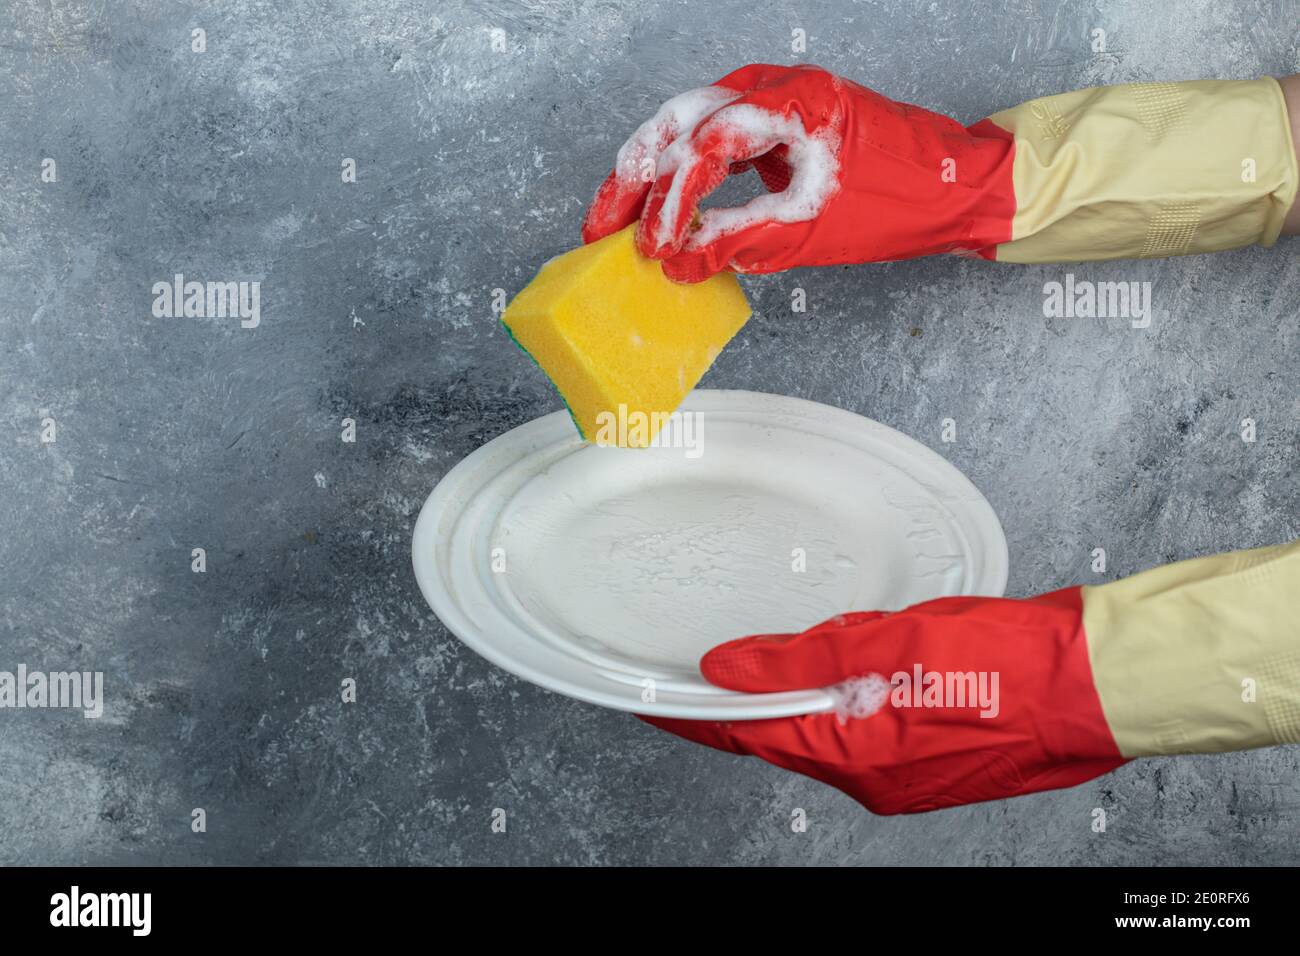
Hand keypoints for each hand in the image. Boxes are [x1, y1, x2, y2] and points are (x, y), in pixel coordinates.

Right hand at [582, 63, 1016, 281]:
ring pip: (688, 124)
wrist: (957, 185)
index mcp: (789, 101)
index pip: (704, 146)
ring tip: (618, 220)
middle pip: (677, 121)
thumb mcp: (813, 230)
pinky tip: (666, 208)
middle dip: (632, 177)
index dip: (668, 203)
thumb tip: (678, 263)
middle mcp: (774, 86)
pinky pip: (714, 138)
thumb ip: (738, 242)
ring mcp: (774, 97)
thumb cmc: (903, 197)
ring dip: (650, 173)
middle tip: (599, 227)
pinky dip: (684, 173)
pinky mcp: (776, 119)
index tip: (650, 248)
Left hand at [642, 588, 1127, 813]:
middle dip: (747, 704)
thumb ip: (800, 656)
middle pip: (784, 737)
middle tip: (709, 667)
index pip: (748, 736)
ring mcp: (905, 772)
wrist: (1098, 685)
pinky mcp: (931, 757)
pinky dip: (844, 701)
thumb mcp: (889, 640)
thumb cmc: (1009, 663)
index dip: (697, 715)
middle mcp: (873, 778)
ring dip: (799, 697)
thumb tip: (726, 669)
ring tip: (783, 659)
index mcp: (854, 755)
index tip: (654, 700)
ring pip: (825, 732)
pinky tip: (850, 670)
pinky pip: (865, 732)